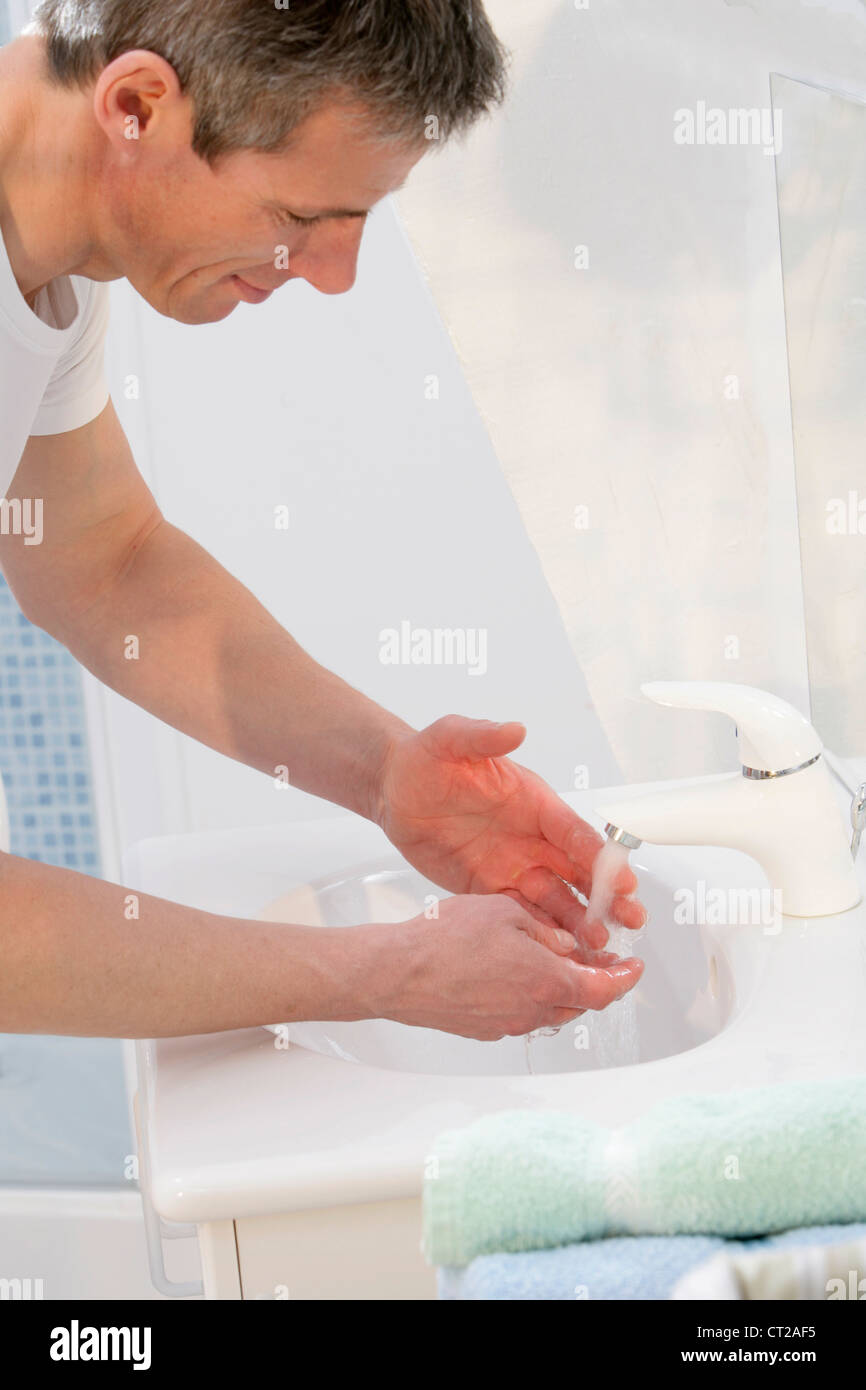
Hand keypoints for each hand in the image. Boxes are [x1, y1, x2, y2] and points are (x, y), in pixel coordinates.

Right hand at [374, 894, 643, 1039]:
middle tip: (600, 961)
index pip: (605, 989)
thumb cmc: (446, 939)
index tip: (633, 968)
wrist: (400, 973)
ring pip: (551, 1009)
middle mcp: (533, 1010)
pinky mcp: (485, 1029)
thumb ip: (544, 930)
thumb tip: (563, 942)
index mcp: (548, 980)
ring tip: (555, 961)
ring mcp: (508, 1024)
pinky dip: (531, 995)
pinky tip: (515, 971)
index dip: (625, 979)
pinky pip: (521, 1014)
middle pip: (581, 1003)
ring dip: (562, 989)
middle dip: (596, 982)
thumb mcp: (507, 912)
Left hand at [378, 715, 645, 950]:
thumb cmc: (425, 759)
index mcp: (533, 802)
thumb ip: (482, 736)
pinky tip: (558, 952)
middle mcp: (531, 837)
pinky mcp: (487, 887)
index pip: (575, 832)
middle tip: (631, 919)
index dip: (600, 857)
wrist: (393, 790)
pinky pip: (520, 913)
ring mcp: (512, 865)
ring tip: (598, 945)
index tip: (624, 878)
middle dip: (606, 895)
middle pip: (577, 870)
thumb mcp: (451, 740)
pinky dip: (541, 931)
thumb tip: (514, 729)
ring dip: (579, 919)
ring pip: (556, 898)